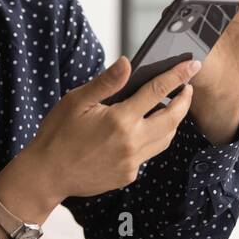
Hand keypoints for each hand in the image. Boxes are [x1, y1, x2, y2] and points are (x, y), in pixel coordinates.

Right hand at [4, 56, 202, 204]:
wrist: (46, 175)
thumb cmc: (57, 134)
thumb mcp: (77, 101)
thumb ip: (106, 82)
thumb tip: (127, 63)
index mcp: (120, 120)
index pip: (158, 91)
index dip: (178, 76)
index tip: (192, 65)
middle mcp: (131, 142)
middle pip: (173, 119)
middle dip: (185, 101)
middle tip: (187, 87)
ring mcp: (132, 162)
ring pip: (165, 139)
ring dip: (173, 121)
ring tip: (172, 106)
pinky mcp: (128, 175)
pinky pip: (149, 154)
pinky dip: (153, 139)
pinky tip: (144, 130)